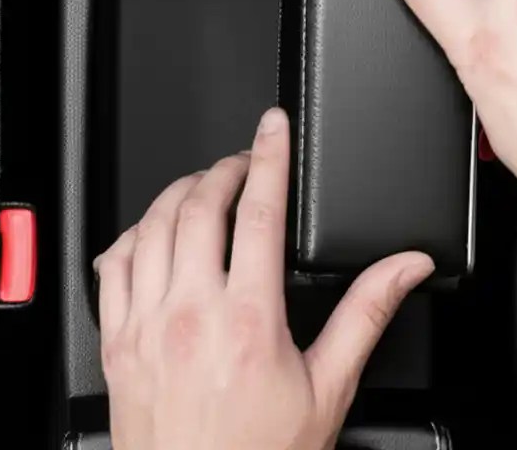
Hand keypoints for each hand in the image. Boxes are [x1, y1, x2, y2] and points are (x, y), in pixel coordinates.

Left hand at [95, 108, 434, 449]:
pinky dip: (131, 234)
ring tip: (203, 185)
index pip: (258, 212)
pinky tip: (150, 231)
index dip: (268, 157)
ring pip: (151, 227)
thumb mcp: (329, 387)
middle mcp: (190, 315)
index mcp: (248, 320)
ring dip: (178, 193)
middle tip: (243, 157)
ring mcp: (145, 326)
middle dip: (223, 167)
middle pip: (199, 206)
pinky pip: (111, 266)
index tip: (271, 127)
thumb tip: (405, 267)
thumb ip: (366, 314)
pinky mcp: (116, 343)